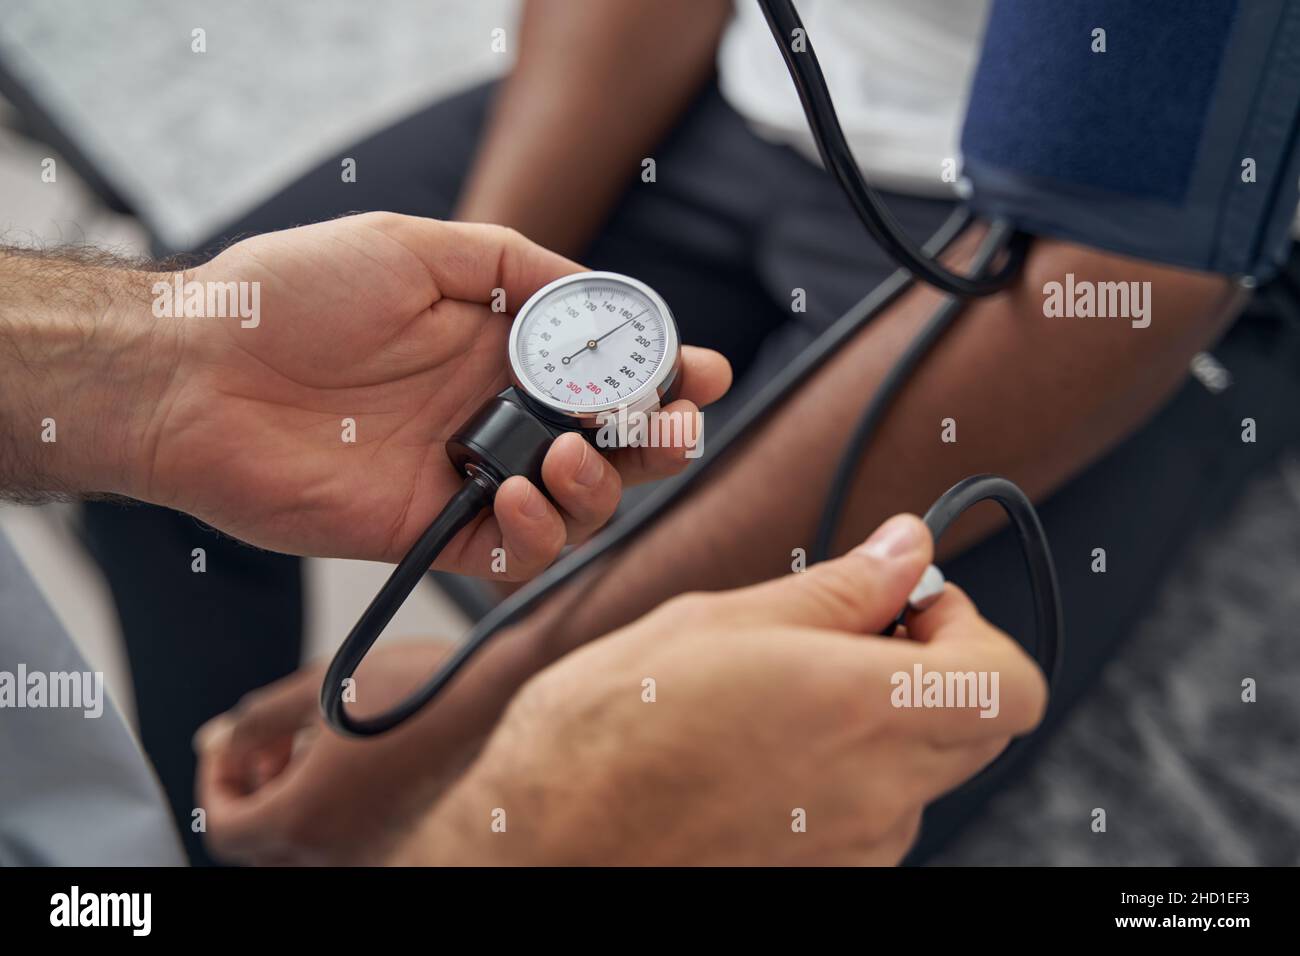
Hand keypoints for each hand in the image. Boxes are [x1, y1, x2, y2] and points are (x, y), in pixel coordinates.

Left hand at [128, 213, 729, 576]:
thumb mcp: (414, 248)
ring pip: (576, 504)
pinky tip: (519, 499)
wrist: (196, 376)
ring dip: (598, 486)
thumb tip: (594, 297)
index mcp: (496, 345)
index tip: (700, 373)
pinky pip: (514, 553)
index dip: (660, 373)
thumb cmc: (290, 298)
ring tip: (568, 457)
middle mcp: (493, 413)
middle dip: (657, 439)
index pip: (602, 369)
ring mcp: (467, 475)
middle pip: (608, 444)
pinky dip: (537, 534)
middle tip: (673, 429)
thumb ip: (513, 268)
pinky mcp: (432, 531)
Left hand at [194, 635, 540, 865]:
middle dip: (251, 792)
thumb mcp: (321, 686)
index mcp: (306, 819)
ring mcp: (374, 850)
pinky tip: (351, 757)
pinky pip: (342, 838)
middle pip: (258, 845)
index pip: (223, 827)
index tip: (229, 746)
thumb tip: (223, 739)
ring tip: (313, 743)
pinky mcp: (401, 839)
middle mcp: (338, 851)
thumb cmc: (420, 688)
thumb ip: (257, 719)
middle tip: (270, 744)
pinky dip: (328, 808)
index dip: (214, 782)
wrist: (497, 695)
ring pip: (301, 845)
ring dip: (290, 800)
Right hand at [405, 514, 1047, 864]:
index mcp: (859, 708)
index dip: (971, 627)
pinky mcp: (824, 882)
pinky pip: (871, 818)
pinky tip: (762, 753)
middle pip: (978, 725)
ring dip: (880, 722)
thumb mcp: (715, 622)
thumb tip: (905, 549)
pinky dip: (843, 776)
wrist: (543, 853)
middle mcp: (876, 792)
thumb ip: (836, 589)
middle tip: (849, 636)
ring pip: (922, 771)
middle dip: (931, 666)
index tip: (910, 602)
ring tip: (780, 697)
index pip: (1010, 682)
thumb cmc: (606, 736)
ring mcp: (854, 850)